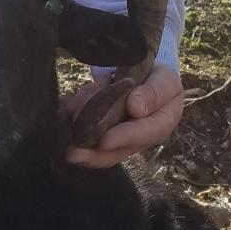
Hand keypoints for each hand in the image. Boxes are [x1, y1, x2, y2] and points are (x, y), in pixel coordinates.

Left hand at [64, 62, 183, 168]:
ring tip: (67, 137)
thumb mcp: (164, 78)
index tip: (106, 141)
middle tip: (74, 154)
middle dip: (95, 155)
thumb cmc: (158, 78)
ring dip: (81, 145)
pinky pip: (87, 137)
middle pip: (118, 152)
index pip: (146, 133)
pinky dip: (74, 127)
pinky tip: (66, 114)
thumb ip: (154, 91)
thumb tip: (136, 108)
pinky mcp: (102, 135)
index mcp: (162, 123)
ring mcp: (120, 140)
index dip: (125, 138)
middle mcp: (140, 138)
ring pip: (100, 150)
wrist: (145, 75)